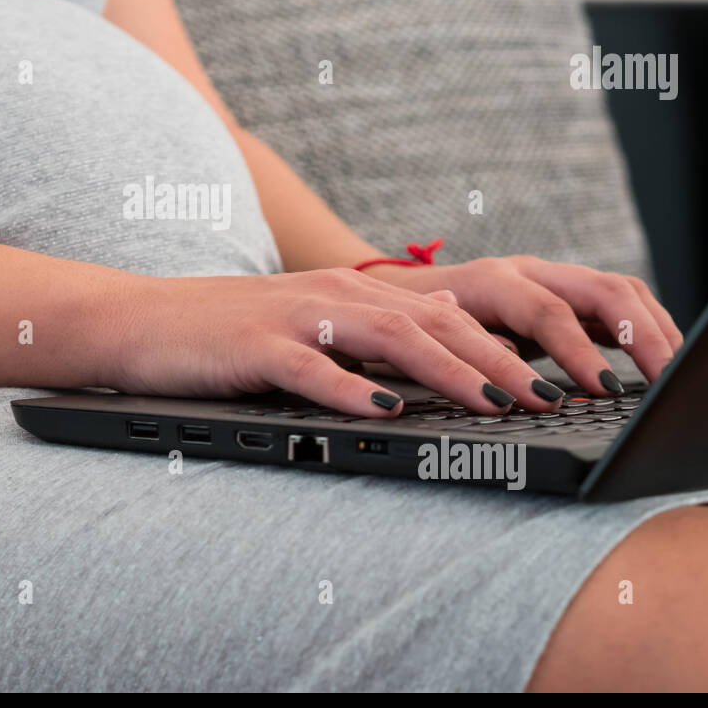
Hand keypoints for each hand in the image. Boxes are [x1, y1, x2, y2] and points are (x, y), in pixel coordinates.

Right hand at [105, 269, 595, 418]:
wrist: (142, 320)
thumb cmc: (231, 336)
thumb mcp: (313, 331)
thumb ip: (375, 340)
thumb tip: (447, 357)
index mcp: (358, 295)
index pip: (454, 315)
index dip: (515, 343)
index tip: (565, 378)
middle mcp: (337, 297)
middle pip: (436, 321)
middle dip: (503, 358)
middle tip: (557, 395)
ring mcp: (296, 318)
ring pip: (388, 337)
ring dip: (447, 371)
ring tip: (495, 403)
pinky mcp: (254, 347)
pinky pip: (310, 369)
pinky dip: (351, 390)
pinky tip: (383, 413)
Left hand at [367, 255, 684, 393]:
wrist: (397, 292)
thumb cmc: (408, 321)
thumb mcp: (423, 336)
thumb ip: (461, 347)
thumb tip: (502, 369)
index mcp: (492, 280)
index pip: (547, 311)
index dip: (578, 350)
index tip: (605, 389)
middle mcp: (528, 271)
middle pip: (603, 289)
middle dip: (642, 335)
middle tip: (666, 383)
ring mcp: (550, 278)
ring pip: (619, 290)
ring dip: (653, 329)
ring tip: (676, 373)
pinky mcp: (563, 294)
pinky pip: (615, 303)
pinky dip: (644, 329)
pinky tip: (660, 361)